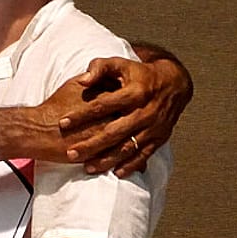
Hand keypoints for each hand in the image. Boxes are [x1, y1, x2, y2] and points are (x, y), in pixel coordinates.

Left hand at [58, 56, 192, 176]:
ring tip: (87, 168)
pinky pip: (144, 154)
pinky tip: (115, 173)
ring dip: (107, 159)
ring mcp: (153, 127)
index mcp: (134, 92)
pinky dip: (130, 165)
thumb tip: (83, 80)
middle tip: (71, 154)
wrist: (174, 83)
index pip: (102, 105)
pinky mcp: (160, 138)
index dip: (82, 114)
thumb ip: (100, 68)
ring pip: (127, 147)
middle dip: (91, 145)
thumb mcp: (121, 64)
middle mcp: (145, 112)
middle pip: (113, 132)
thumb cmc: (140, 74)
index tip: (62, 123)